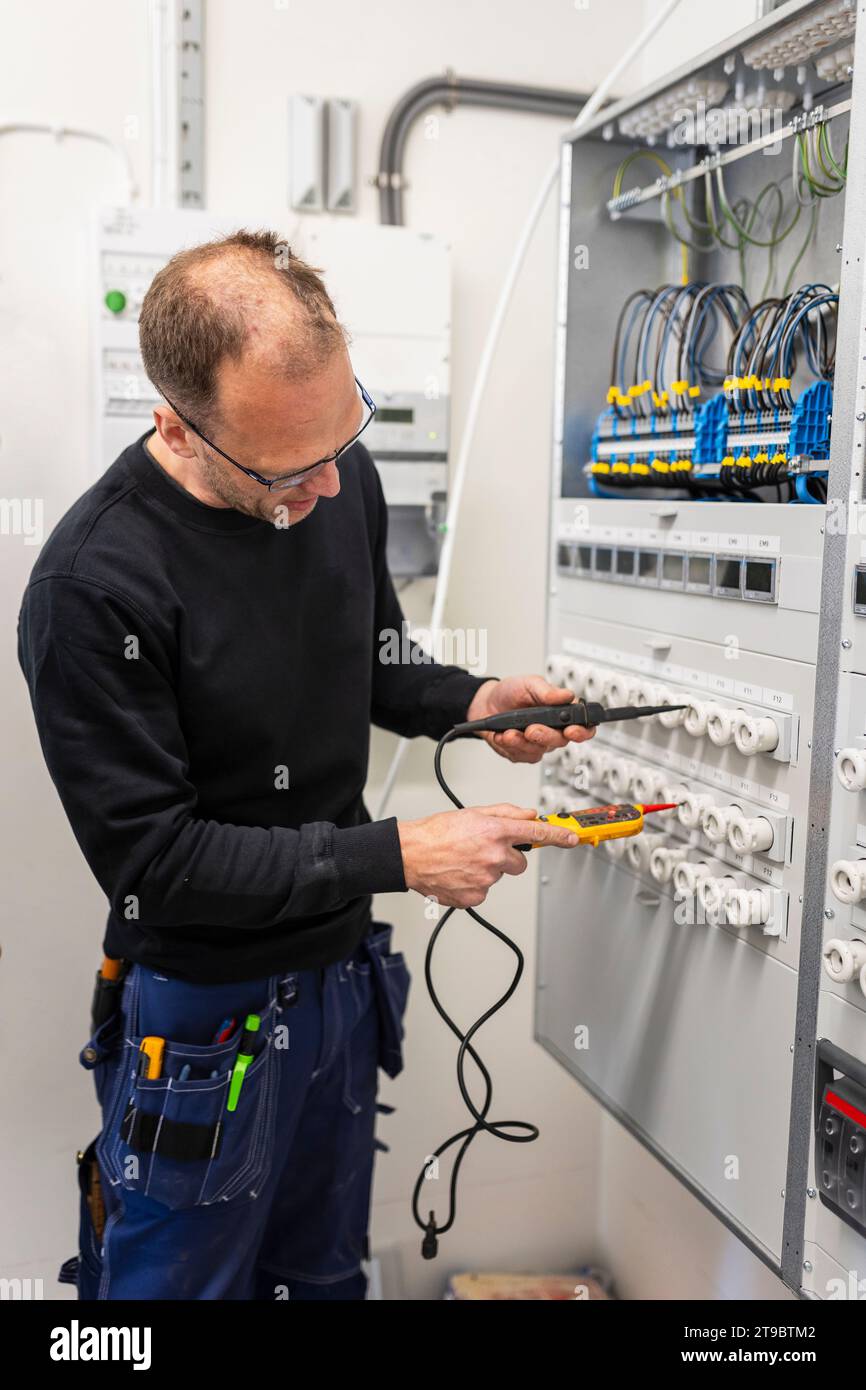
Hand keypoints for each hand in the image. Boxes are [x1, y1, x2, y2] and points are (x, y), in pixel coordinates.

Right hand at [398, 803, 579, 909]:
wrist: (410, 855)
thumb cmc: (436, 833)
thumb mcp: (473, 813)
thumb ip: (506, 813)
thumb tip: (529, 815)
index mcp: (495, 832)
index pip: (536, 833)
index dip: (558, 836)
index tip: (571, 838)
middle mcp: (494, 856)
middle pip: (519, 862)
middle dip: (507, 857)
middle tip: (484, 850)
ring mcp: (486, 879)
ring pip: (499, 876)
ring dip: (488, 870)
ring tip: (464, 860)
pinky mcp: (475, 897)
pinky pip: (485, 891)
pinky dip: (475, 884)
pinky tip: (459, 874)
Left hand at [465, 674, 596, 763]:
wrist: (487, 703)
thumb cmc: (512, 692)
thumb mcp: (530, 684)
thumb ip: (548, 691)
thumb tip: (567, 695)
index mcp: (562, 713)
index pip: (583, 726)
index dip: (582, 731)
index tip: (572, 730)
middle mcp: (553, 731)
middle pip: (560, 741)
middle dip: (545, 736)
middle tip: (532, 729)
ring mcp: (538, 743)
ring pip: (539, 750)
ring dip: (522, 742)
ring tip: (510, 732)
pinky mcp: (522, 752)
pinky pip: (521, 755)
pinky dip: (510, 745)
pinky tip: (502, 736)